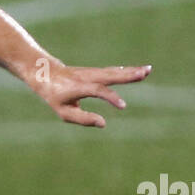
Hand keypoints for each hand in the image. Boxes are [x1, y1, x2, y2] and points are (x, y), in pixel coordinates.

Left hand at [30, 59, 151, 127]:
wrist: (46, 73)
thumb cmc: (55, 96)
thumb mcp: (64, 112)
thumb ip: (83, 119)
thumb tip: (103, 124)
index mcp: (78, 87)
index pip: (97, 91)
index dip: (110, 97)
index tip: (123, 105)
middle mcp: (87, 77)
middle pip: (110, 75)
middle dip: (127, 75)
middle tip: (144, 73)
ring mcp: (92, 72)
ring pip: (114, 71)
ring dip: (131, 70)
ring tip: (148, 70)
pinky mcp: (96, 71)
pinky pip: (112, 71)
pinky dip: (126, 71)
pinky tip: (138, 71)